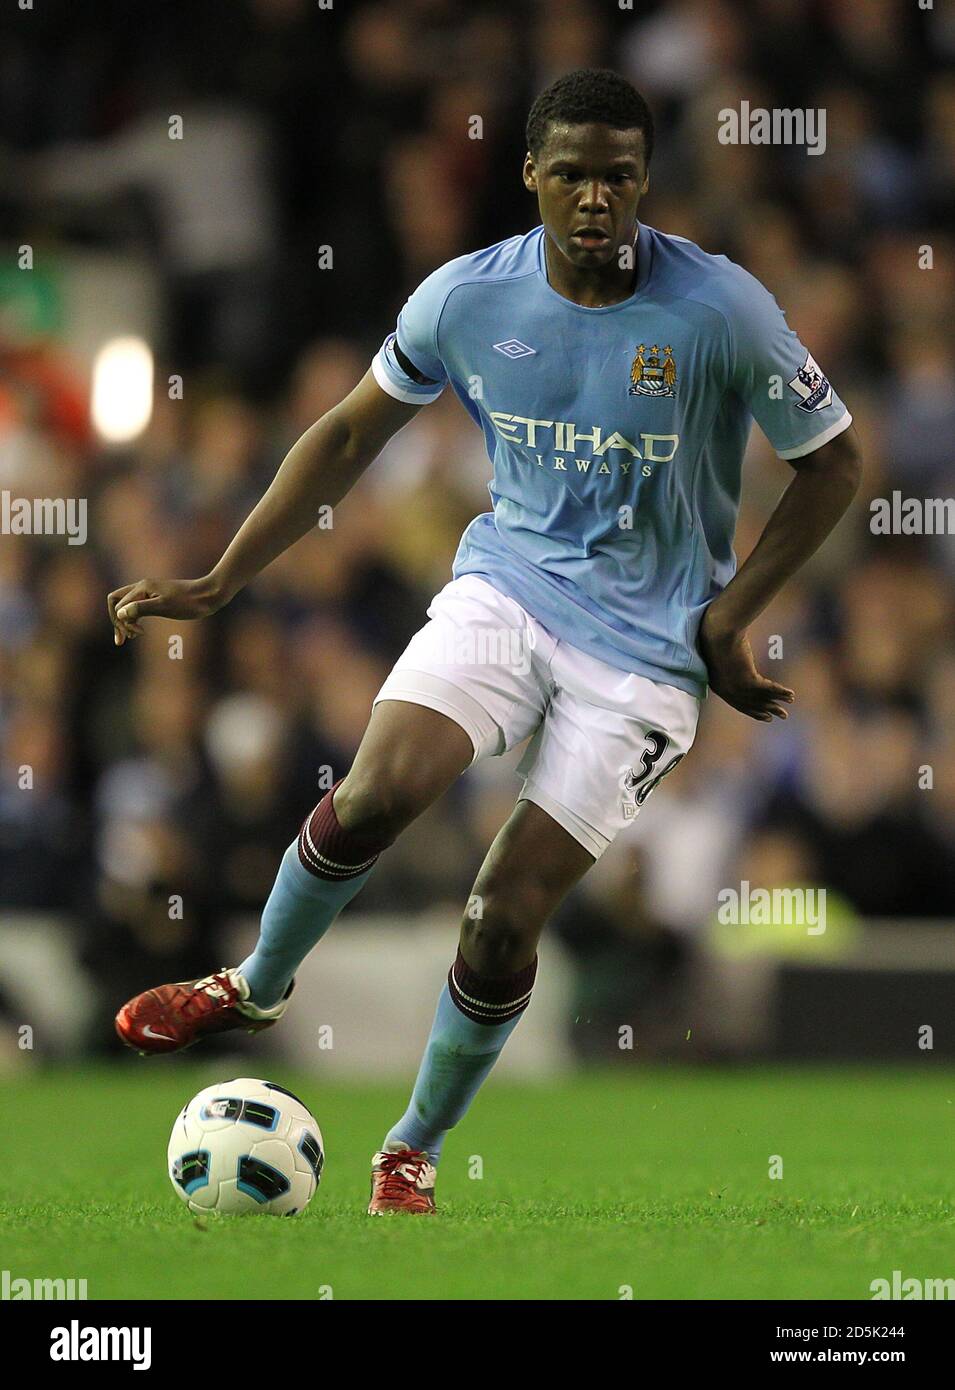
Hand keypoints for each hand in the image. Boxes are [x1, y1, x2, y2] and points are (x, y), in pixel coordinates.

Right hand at [107, 575, 225, 645]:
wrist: (208, 595)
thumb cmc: (188, 603)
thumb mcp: (164, 607)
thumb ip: (141, 609)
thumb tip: (120, 613)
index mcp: (142, 588)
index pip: (118, 605)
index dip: (121, 622)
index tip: (136, 634)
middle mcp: (143, 587)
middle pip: (117, 602)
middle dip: (118, 621)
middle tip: (122, 640)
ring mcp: (149, 591)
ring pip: (126, 605)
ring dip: (125, 621)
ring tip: (130, 637)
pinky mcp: (157, 598)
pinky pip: (137, 607)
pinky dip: (134, 618)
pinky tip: (138, 631)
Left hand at [698, 611, 793, 721]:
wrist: (719, 631)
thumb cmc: (719, 638)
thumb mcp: (724, 657)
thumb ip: (732, 668)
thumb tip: (741, 667)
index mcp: (718, 686)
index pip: (739, 704)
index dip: (754, 711)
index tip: (766, 716)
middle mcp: (726, 690)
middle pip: (751, 704)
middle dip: (768, 710)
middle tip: (783, 715)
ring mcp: (736, 687)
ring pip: (761, 698)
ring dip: (777, 702)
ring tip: (790, 703)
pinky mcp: (747, 680)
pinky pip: (768, 688)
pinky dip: (780, 692)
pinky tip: (791, 694)